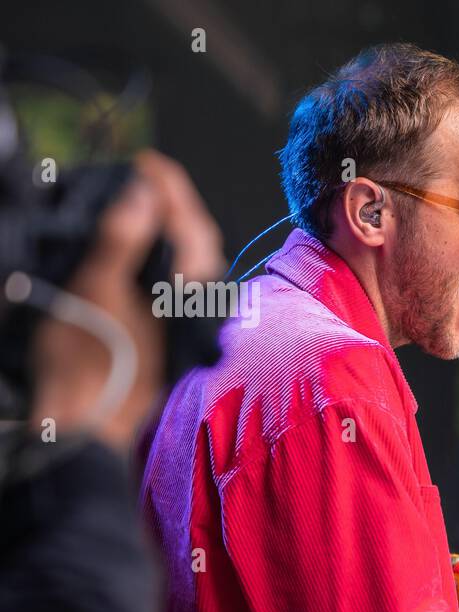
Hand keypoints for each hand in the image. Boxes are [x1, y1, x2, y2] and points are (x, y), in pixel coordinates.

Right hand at [29, 150, 223, 453]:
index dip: (171, 188)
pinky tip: (140, 251)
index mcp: (183, 291)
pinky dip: (160, 258)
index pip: (190, 224)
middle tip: (146, 177)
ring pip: (189, 263)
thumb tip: (143, 196)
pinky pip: (175, 286)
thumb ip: (121, 239)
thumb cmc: (85, 360)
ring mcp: (183, 322)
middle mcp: (193, 306)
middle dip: (174, 204)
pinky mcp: (169, 335)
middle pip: (196, 241)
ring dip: (169, 230)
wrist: (87, 423)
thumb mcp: (93, 290)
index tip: (149, 163)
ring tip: (141, 204)